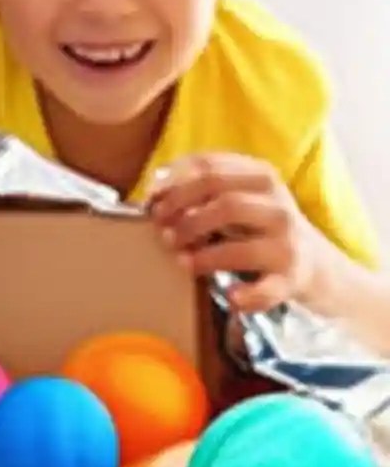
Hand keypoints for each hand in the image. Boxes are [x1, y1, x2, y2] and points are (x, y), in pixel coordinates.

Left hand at [146, 153, 330, 311]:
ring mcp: (288, 244)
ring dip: (204, 257)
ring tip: (181, 260)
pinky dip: (247, 295)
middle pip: (225, 203)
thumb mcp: (239, 195)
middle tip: (163, 234)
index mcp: (261, 177)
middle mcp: (278, 206)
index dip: (174, 185)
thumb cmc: (259, 225)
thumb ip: (201, 188)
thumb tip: (153, 193)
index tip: (151, 201)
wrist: (315, 263)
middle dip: (186, 219)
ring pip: (242, 248)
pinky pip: (267, 290)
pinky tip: (230, 297)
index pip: (211, 169)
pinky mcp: (291, 279)